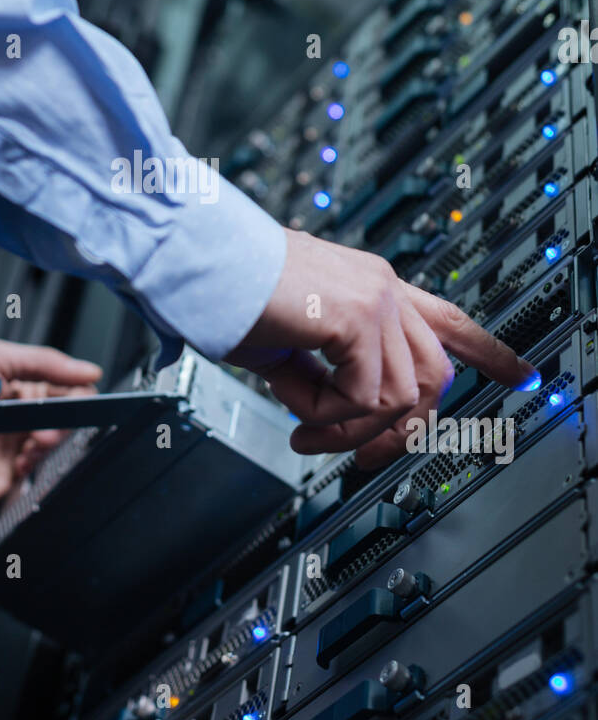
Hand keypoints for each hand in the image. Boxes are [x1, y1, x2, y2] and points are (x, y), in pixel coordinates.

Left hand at [0, 338, 101, 517]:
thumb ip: (42, 361)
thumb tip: (84, 369)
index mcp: (22, 386)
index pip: (67, 387)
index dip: (78, 392)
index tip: (81, 397)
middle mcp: (24, 416)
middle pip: (69, 417)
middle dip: (65, 420)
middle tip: (47, 425)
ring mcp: (19, 445)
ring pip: (59, 444)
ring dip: (51, 442)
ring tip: (32, 443)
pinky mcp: (13, 474)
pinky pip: (42, 471)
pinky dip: (38, 465)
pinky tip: (21, 460)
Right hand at [225, 228, 537, 470]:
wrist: (197, 262)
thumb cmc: (229, 294)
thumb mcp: (291, 344)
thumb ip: (327, 374)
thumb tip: (339, 420)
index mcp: (372, 285)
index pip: (450, 317)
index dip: (491, 351)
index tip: (521, 376)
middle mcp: (382, 286)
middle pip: (435, 375)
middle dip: (402, 431)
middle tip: (359, 456)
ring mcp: (374, 298)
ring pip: (401, 398)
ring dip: (350, 431)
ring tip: (307, 433)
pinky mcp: (355, 317)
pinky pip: (365, 398)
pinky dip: (329, 420)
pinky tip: (297, 416)